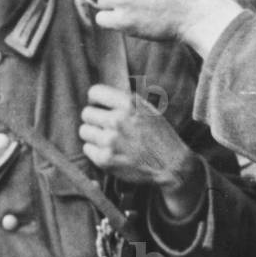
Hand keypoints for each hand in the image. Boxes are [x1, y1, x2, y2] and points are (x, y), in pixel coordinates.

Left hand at [80, 84, 204, 215]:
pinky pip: (87, 149)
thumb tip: (101, 96)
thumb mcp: (148, 109)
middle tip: (106, 127)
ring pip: (84, 131)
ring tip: (108, 140)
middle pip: (87, 113)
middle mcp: (118, 120)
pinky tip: (110, 151)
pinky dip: (96, 150)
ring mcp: (110, 140)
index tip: (99, 106)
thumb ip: (125, 101)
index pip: (94, 92)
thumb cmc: (161, 136)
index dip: (95, 100)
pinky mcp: (105, 159)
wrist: (171, 163)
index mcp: (129, 104)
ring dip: (94, 135)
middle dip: (95, 119)